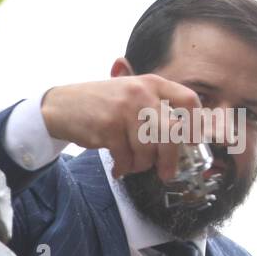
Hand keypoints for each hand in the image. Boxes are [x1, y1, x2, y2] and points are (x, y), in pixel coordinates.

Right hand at [41, 75, 202, 180]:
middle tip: (166, 172)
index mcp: (152, 83)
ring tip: (131, 165)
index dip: (195, 125)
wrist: (61, 106)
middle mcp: (141, 94)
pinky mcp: (107, 127)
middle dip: (170, 158)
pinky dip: (123, 167)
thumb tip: (181, 139)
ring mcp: (124, 110)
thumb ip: (154, 108)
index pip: (188, 100)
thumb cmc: (99, 104)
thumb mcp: (130, 94)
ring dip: (141, 165)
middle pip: (171, 133)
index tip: (191, 142)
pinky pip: (125, 157)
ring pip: (148, 150)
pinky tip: (118, 166)